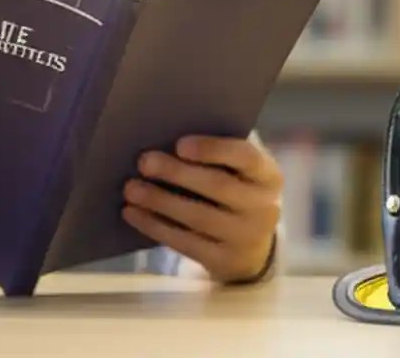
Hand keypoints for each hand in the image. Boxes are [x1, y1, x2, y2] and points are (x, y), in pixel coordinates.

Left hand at [123, 136, 280, 283]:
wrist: (252, 247)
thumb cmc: (237, 192)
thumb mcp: (240, 171)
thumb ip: (219, 154)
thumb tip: (169, 139)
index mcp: (268, 176)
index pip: (246, 158)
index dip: (213, 149)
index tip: (180, 144)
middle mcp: (263, 207)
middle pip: (218, 187)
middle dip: (177, 173)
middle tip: (144, 162)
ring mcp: (244, 238)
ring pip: (198, 217)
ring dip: (160, 201)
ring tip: (131, 189)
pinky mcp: (222, 260)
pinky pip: (185, 243)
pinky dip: (155, 226)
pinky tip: (132, 213)